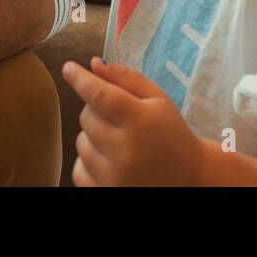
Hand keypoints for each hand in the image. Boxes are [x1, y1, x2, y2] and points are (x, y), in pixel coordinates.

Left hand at [62, 57, 206, 185]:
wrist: (188, 178)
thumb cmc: (171, 133)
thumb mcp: (158, 99)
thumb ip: (126, 78)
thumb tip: (94, 64)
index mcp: (140, 121)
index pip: (99, 94)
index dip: (80, 79)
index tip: (68, 68)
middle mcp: (124, 150)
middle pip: (86, 116)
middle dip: (96, 110)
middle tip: (118, 116)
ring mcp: (112, 175)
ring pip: (80, 141)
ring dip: (93, 136)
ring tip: (119, 141)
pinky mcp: (103, 192)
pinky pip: (78, 168)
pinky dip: (89, 161)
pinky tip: (112, 161)